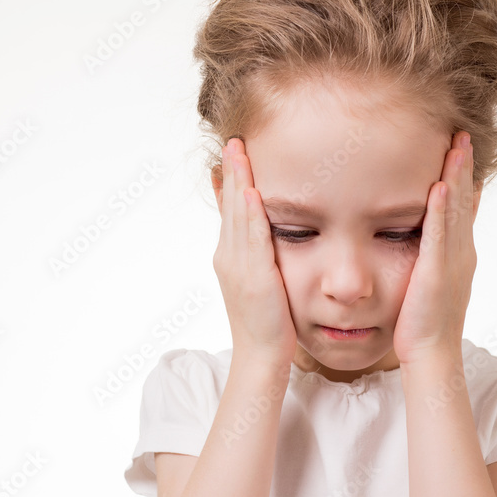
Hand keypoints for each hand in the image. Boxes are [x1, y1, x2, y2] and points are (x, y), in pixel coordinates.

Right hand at [212, 138, 297, 367]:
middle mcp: (228, 257)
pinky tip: (251, 192)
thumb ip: (260, 257)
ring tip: (239, 152)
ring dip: (238, 181)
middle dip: (233, 172)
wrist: (261, 355)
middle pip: (230, 206)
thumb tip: (265, 236)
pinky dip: (249, 213)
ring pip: (238, 215)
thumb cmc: (267, 324)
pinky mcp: (253, 275)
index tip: (233, 156)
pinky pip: (252, 238)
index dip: (230, 183)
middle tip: (233, 141)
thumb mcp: (260, 282)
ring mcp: (237, 266)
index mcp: (230, 257)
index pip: (230, 213)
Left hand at [392, 131, 477, 364]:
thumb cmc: (423, 322)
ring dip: (457, 176)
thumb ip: (430, 256)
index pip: (463, 208)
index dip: (464, 178)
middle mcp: (461, 252)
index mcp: (459, 254)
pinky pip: (439, 235)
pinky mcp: (435, 272)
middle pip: (465, 200)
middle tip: (464, 135)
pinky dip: (441, 209)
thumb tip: (422, 239)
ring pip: (456, 210)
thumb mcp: (429, 280)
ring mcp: (452, 261)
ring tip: (457, 146)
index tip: (461, 149)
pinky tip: (440, 186)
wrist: (430, 353)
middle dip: (463, 167)